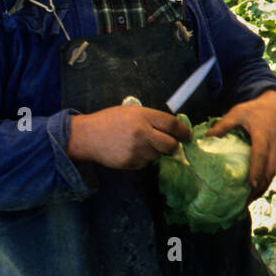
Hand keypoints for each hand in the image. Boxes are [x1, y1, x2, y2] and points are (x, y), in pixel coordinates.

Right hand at [67, 106, 189, 170]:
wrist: (87, 136)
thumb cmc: (110, 120)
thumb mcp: (132, 112)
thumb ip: (152, 119)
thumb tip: (174, 129)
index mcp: (143, 116)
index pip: (172, 125)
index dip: (184, 132)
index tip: (187, 136)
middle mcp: (142, 133)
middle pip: (171, 145)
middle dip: (174, 146)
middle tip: (170, 144)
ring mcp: (136, 150)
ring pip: (158, 156)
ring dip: (155, 152)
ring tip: (141, 144)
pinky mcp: (130, 163)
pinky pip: (146, 163)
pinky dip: (143, 159)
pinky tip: (131, 151)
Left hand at [205, 89, 275, 198]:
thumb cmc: (256, 110)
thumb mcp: (238, 112)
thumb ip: (224, 124)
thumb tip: (206, 138)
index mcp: (263, 135)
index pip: (261, 155)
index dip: (256, 170)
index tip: (251, 184)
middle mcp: (273, 146)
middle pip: (270, 170)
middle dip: (260, 187)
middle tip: (247, 200)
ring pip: (273, 173)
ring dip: (264, 187)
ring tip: (250, 200)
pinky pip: (273, 169)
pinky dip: (266, 181)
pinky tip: (256, 189)